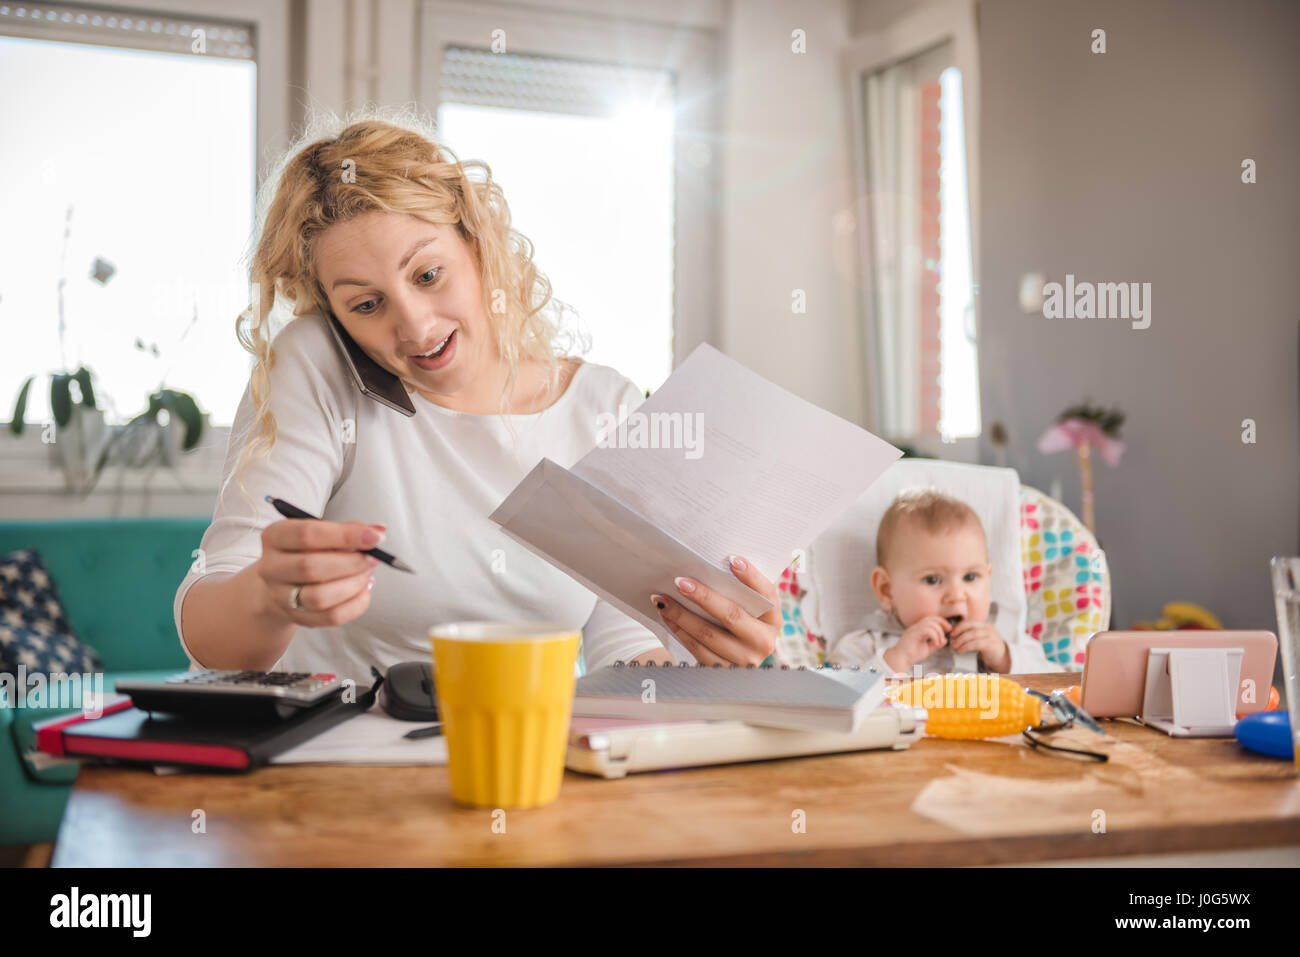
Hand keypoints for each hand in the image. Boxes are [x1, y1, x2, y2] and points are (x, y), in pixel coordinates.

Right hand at [254, 518, 382, 627]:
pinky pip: (331, 617)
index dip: (345, 535)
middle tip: (371, 558)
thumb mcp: (322, 532)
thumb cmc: (309, 551)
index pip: (307, 534)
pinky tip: (363, 590)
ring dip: (353, 585)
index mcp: (275, 537)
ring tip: (366, 574)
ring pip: (320, 597)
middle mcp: (271, 567)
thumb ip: (349, 529)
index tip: (373, 537)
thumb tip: (378, 532)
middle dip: (351, 563)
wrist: (285, 581)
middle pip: (311, 567)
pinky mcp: (296, 617)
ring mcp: (280, 596)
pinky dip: (356, 604)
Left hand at [651, 556, 778, 665]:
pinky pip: (696, 648)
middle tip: (680, 581)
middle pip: (732, 615)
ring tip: (663, 598)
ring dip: (681, 614)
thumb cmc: (740, 621)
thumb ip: (738, 591)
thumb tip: (710, 565)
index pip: (767, 594)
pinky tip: (666, 616)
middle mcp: (763, 641)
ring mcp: (744, 659)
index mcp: (773, 620)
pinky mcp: (722, 670)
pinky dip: (678, 629)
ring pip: (708, 634)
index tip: (732, 559)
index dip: (751, 576)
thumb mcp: (748, 609)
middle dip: (703, 596)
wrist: (735, 659)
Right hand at [887, 615, 952, 670]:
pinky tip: (936, 643)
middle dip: (942, 623)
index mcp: (918, 629)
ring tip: (940, 642)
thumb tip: (945, 640)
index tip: (949, 629)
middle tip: (949, 631)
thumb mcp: (927, 649)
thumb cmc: (911, 655)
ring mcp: (914, 630)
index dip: (941, 622)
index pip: (931, 619)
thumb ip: (935, 644)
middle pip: (931, 618)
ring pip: (930, 624)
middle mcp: (916, 627)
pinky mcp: (913, 634)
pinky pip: (927, 630)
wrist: (900, 660)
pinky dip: (935, 636)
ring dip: (939, 632)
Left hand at [950, 619, 1010, 672]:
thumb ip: (971, 634)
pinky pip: (976, 644)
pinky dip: (966, 647)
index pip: (971, 622)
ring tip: (955, 646)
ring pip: (973, 635)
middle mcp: (989, 629)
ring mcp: (992, 636)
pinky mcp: (992, 645)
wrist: (1002, 658)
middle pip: (971, 627)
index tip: (952, 632)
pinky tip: (961, 650)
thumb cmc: (988, 649)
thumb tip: (954, 635)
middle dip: (959, 632)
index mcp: (986, 625)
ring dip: (961, 641)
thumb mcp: (981, 638)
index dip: (959, 626)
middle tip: (951, 638)